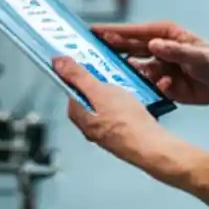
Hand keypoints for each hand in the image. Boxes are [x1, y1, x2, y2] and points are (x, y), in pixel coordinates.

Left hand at [53, 56, 190, 175]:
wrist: (151, 146)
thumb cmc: (125, 122)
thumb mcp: (98, 90)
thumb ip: (77, 76)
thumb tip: (58, 63)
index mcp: (79, 115)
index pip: (72, 88)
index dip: (82, 74)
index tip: (92, 64)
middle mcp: (91, 125)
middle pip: (92, 95)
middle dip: (104, 82)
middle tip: (114, 73)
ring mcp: (108, 130)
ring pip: (110, 102)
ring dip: (119, 90)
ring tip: (129, 85)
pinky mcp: (124, 132)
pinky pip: (124, 111)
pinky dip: (130, 102)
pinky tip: (139, 100)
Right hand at [94, 21, 208, 105]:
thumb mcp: (199, 56)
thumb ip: (176, 51)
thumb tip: (154, 45)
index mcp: (166, 35)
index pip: (135, 32)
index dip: (114, 32)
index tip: (94, 31)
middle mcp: (159, 49)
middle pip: (129, 49)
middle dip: (113, 51)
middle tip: (95, 55)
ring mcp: (160, 67)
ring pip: (137, 70)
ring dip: (132, 74)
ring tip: (124, 77)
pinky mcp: (163, 85)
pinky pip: (150, 86)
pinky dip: (153, 88)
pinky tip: (165, 87)